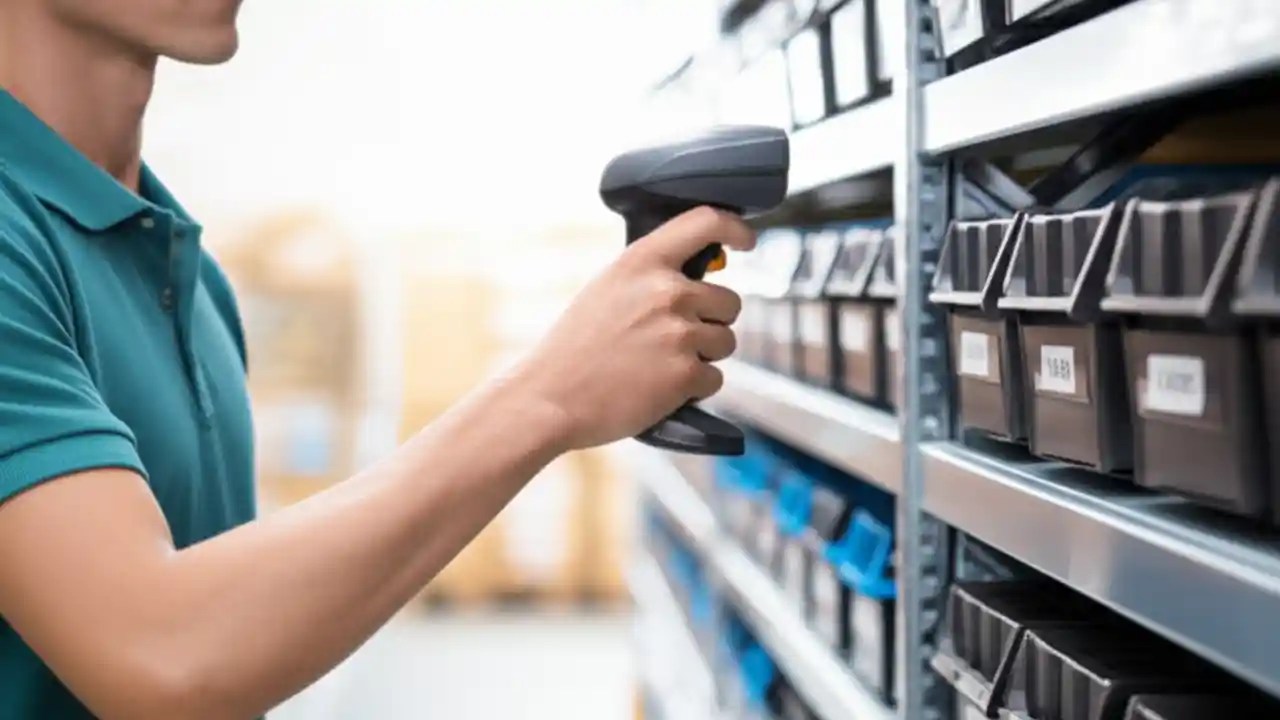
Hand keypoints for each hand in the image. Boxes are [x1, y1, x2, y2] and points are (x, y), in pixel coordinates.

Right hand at [515, 206, 755, 450]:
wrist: (551, 398)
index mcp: (642, 261)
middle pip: (729, 301)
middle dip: (711, 322)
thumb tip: (694, 276)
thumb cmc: (574, 348)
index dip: (735, 228)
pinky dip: (693, 388)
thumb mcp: (606, 289)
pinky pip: (714, 378)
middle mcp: (667, 291)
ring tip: (660, 365)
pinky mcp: (685, 375)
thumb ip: (649, 276)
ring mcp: (679, 333)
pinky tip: (659, 388)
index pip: (705, 222)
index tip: (745, 240)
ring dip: (703, 357)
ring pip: (724, 342)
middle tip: (674, 339)